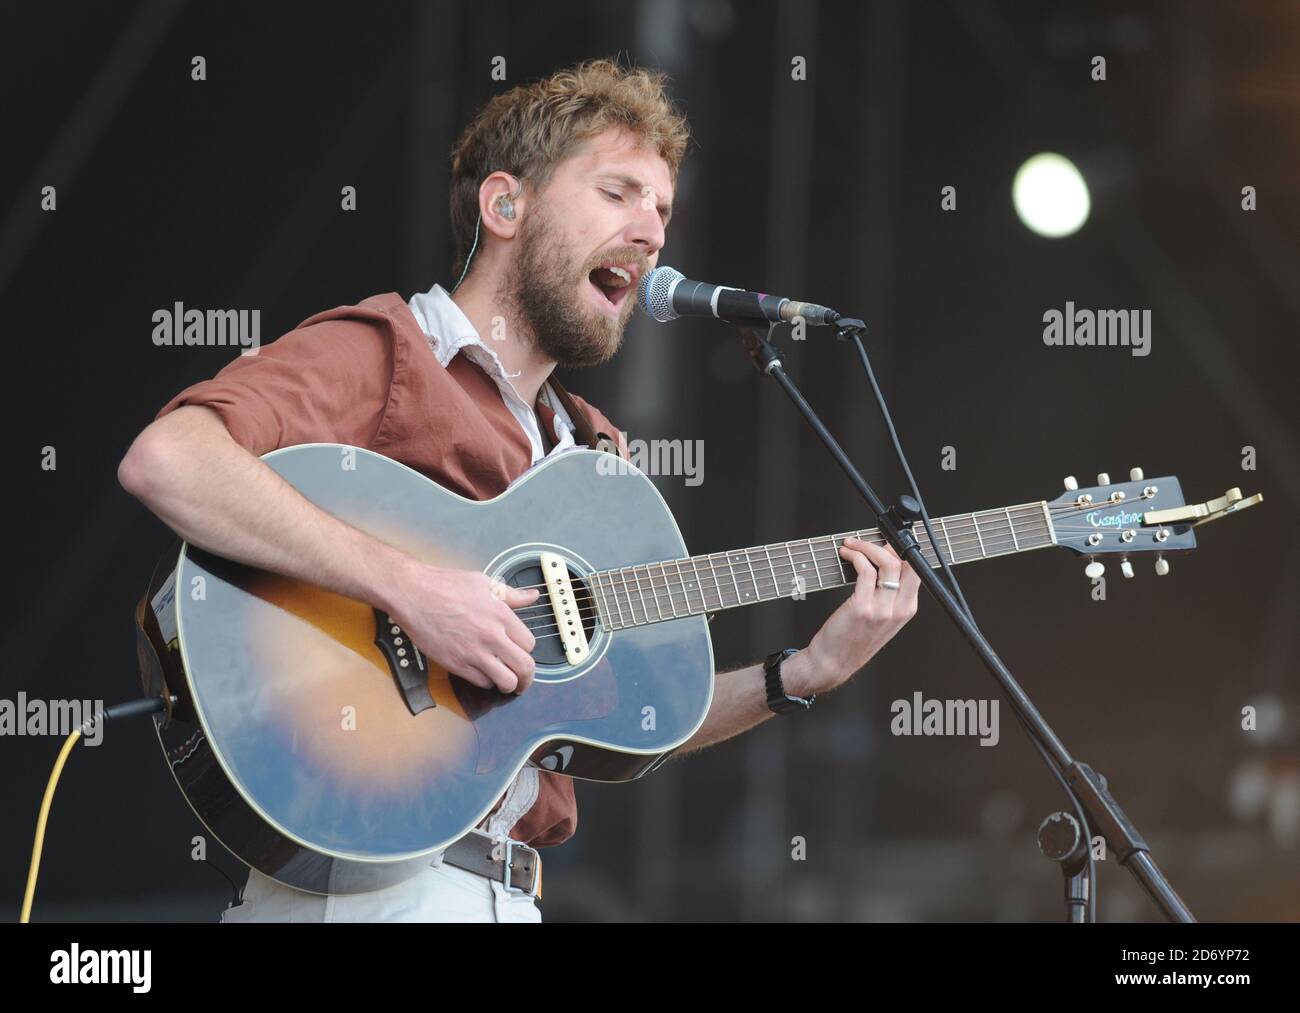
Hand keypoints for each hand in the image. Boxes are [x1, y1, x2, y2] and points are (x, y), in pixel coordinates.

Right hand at [386, 562, 539, 693]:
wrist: (413, 594)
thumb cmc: (445, 585)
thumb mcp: (484, 583)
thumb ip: (512, 594)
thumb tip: (533, 596)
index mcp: (501, 615)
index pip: (529, 644)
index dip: (528, 650)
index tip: (522, 652)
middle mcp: (491, 636)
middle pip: (524, 667)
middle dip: (527, 677)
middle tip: (524, 680)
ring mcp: (474, 652)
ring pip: (506, 682)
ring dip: (508, 685)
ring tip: (506, 683)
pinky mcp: (456, 664)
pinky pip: (481, 683)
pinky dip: (486, 682)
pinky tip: (483, 674)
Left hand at [784, 537, 920, 695]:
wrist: (832, 663)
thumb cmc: (852, 641)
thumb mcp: (881, 620)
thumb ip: (888, 595)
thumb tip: (883, 563)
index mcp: (906, 611)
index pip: (916, 571)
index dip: (901, 552)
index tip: (885, 544)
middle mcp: (898, 610)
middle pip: (906, 563)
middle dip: (886, 545)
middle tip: (867, 543)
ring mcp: (881, 610)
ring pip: (886, 563)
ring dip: (866, 547)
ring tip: (851, 546)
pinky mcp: (861, 607)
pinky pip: (865, 571)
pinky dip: (855, 556)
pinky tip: (846, 555)